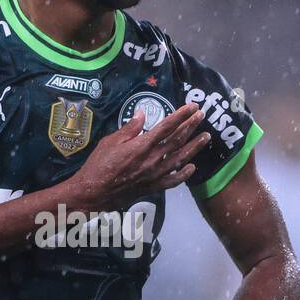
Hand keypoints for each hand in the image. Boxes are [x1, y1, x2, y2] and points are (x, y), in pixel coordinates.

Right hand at [70, 103, 210, 208]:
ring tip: (206, 137)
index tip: (192, 106)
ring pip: (180, 159)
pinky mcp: (152, 187)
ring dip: (194, 147)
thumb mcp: (110, 141)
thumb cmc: (98, 165)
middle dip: (191, 126)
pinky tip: (192, 167)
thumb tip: (142, 114)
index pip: (166, 127)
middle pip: (177, 140)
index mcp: (142, 146)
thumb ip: (129, 128)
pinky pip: (173, 181)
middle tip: (202, 115)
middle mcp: (152, 160)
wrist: (93, 193)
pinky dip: (184, 174)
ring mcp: (154, 175)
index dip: (181, 115)